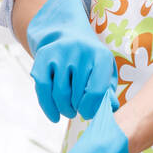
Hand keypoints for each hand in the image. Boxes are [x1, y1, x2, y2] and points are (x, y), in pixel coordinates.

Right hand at [26, 0, 118, 121]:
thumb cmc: (91, 62)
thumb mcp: (105, 73)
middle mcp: (81, 50)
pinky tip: (54, 116)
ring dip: (64, 109)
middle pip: (76, 95)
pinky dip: (48, 107)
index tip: (88, 113)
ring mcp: (60, 52)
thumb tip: (110, 108)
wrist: (69, 35)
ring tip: (68, 110)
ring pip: (59, 94)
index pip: (97, 91)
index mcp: (101, 56)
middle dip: (77, 109)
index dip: (91, 108)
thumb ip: (109, 92)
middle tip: (77, 110)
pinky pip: (42, 88)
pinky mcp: (43, 56)